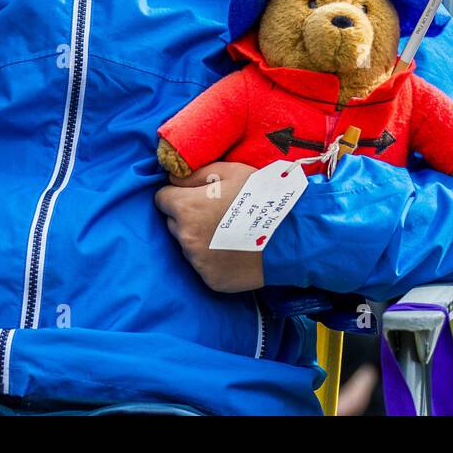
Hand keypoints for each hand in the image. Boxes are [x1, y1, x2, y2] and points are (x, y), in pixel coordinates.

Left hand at [154, 161, 263, 291]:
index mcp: (187, 208)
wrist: (290, 236)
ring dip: (200, 239)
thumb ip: (195, 174)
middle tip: (216, 214)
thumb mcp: (231, 172)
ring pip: (188, 246)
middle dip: (188, 217)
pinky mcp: (210, 280)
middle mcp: (186, 237)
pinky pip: (203, 266)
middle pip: (175, 224)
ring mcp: (197, 262)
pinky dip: (213, 259)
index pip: (162, 199)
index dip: (178, 195)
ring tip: (228, 233)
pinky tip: (233, 251)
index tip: (195, 197)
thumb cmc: (261, 197)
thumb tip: (172, 178)